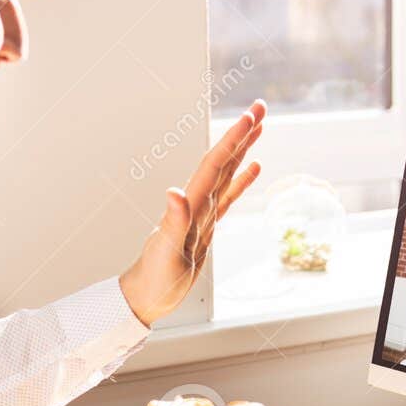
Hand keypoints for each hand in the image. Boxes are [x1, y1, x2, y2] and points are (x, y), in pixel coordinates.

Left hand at [119, 101, 264, 325]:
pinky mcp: (206, 227)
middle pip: (222, 160)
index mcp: (189, 206)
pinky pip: (228, 197)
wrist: (145, 297)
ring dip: (242, 150)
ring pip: (227, 173)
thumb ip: (172, 222)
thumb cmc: (153, 279)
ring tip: (259, 128)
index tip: (249, 117)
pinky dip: (241, 181)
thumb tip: (174, 193)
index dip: (232, 140)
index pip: (214, 165)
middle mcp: (196, 203)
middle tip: (260, 108)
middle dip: (241, 134)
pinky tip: (253, 169)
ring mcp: (202, 213)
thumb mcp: (165, 252)